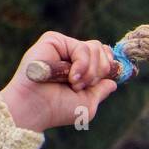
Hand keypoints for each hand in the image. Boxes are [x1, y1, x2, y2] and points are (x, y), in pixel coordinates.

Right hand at [0, 32, 119, 132]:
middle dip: (100, 71)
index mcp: (80, 68)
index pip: (104, 56)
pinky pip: (81, 48)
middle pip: (102, 50)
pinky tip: (71, 77)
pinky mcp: (54, 40)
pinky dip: (82, 65)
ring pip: (95, 48)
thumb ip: (101, 91)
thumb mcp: (88, 104)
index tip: (104, 79)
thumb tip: (113, 82)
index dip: (110, 65)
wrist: (35, 107)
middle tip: (84, 86)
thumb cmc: (58, 108)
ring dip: (90, 72)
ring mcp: (63, 46)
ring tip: (74, 84)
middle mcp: (71, 55)